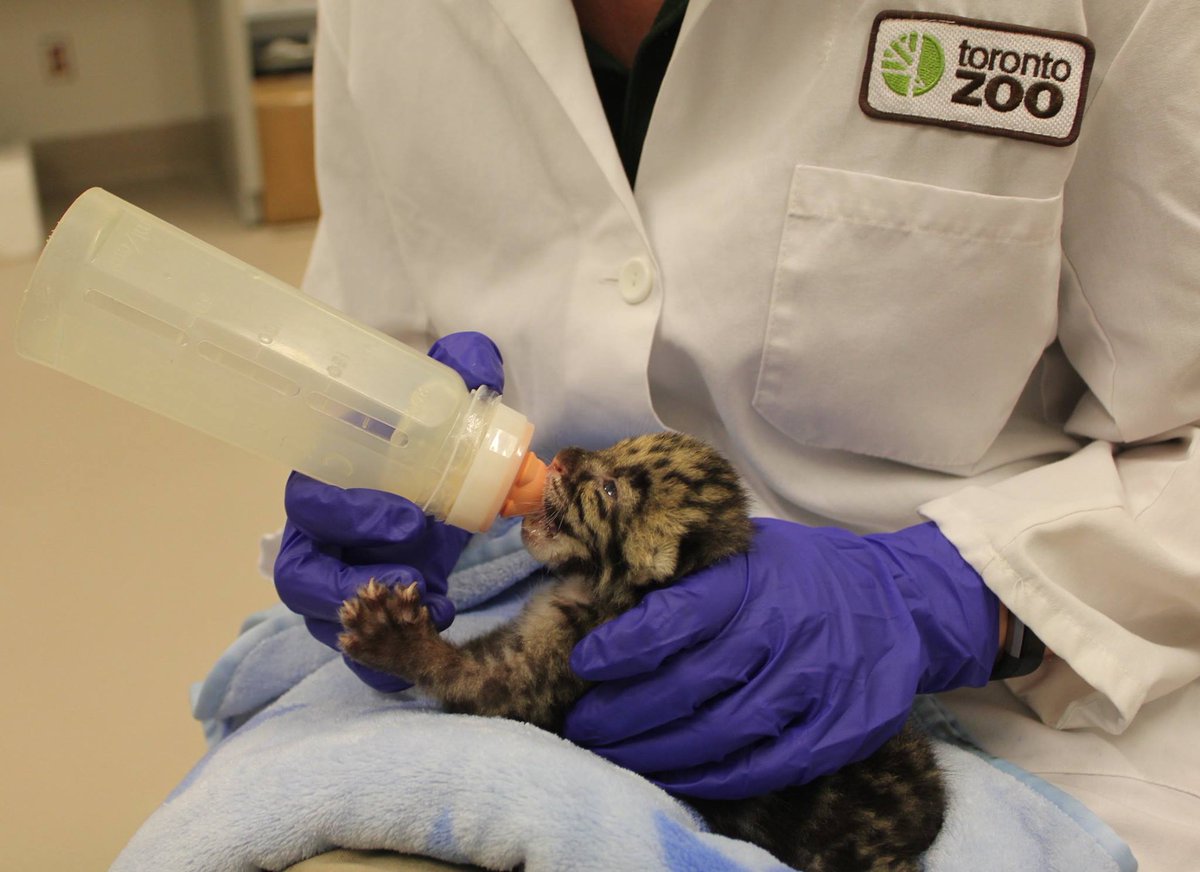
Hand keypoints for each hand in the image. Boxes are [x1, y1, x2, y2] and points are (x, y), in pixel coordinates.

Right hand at [273, 332, 503, 690]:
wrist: (438, 488)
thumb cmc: (426, 445)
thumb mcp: (446, 409)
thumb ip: (459, 377)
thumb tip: (475, 358)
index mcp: (328, 479)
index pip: (309, 501)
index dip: (349, 514)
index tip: (410, 520)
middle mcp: (317, 536)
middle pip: (298, 575)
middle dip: (348, 583)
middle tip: (411, 579)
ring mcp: (333, 582)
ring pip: (321, 619)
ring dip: (368, 626)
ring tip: (427, 612)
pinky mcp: (361, 617)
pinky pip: (354, 652)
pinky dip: (380, 660)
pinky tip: (424, 642)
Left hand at [563, 518, 998, 798]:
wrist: (897, 602)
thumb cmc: (799, 577)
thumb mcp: (748, 553)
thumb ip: (693, 580)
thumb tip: (608, 603)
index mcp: (753, 579)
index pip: (675, 618)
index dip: (623, 646)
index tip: (585, 663)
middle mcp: (785, 629)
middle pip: (690, 684)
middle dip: (626, 712)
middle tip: (584, 725)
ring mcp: (816, 683)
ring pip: (723, 732)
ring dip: (659, 752)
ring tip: (616, 754)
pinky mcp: (840, 729)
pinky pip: (767, 765)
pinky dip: (714, 777)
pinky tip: (677, 774)